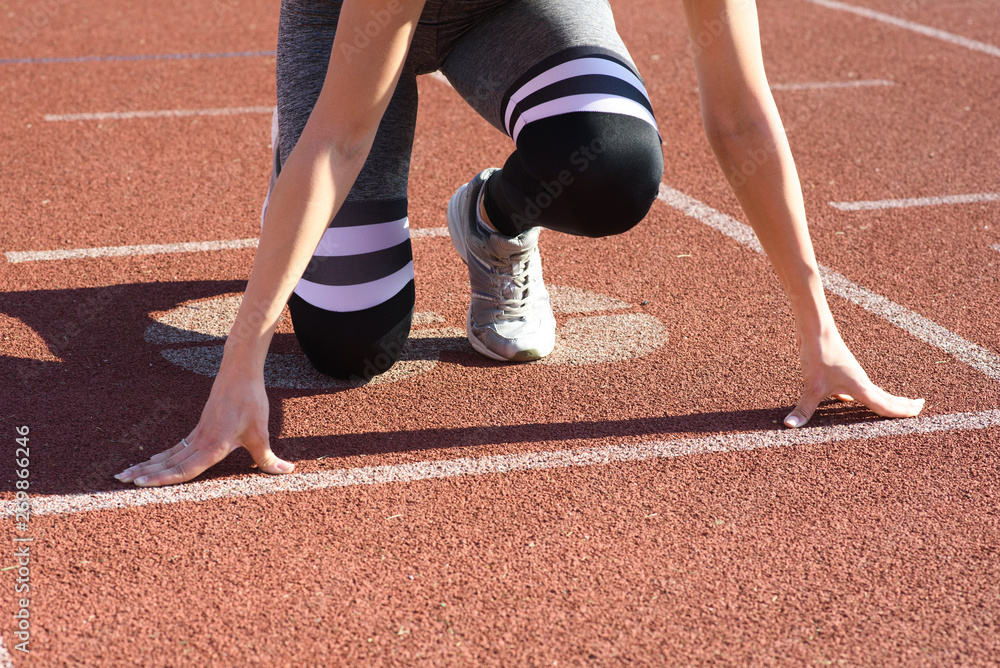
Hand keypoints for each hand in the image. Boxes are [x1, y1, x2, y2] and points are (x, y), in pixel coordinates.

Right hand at [115, 370, 293, 486]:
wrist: (240, 373)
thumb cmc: (250, 402)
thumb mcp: (261, 434)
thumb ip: (269, 459)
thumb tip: (288, 471)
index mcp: (213, 446)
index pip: (184, 468)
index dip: (163, 479)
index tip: (141, 485)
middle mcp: (200, 441)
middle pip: (168, 462)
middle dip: (144, 474)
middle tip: (118, 481)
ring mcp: (197, 434)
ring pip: (168, 454)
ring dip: (146, 465)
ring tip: (124, 474)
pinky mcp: (199, 428)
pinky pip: (176, 447)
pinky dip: (161, 457)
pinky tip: (151, 462)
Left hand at [784, 328, 924, 427]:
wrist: (815, 330)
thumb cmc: (818, 356)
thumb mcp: (810, 387)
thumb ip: (803, 410)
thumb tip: (790, 426)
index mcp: (860, 387)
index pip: (884, 405)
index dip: (900, 413)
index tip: (918, 415)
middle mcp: (860, 381)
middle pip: (885, 397)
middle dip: (902, 404)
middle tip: (920, 407)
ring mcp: (851, 374)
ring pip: (872, 391)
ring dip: (885, 399)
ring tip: (894, 404)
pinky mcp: (840, 370)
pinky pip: (855, 387)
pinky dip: (859, 395)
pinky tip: (847, 400)